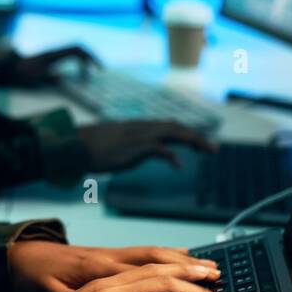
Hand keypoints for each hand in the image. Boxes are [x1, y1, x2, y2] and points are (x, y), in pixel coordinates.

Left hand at [0, 45, 99, 87]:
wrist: (3, 70)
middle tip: (98, 71)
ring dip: (82, 62)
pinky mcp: (46, 60)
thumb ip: (50, 78)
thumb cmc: (18, 76)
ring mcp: (49, 55)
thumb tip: (64, 77)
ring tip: (87, 77)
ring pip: (72, 53)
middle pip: (78, 49)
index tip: (98, 69)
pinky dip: (74, 65)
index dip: (90, 56)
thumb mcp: (35, 79)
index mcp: (52, 54)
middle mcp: (52, 52)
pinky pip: (66, 58)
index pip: (77, 49)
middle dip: (90, 58)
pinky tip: (74, 76)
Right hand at [77, 120, 216, 171]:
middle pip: (177, 128)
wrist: (77, 145)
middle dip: (197, 137)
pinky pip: (159, 149)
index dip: (187, 132)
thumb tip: (144, 152)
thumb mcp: (118, 142)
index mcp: (140, 126)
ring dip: (193, 141)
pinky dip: (171, 156)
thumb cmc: (94, 146)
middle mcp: (143, 128)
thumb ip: (134, 145)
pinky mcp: (135, 147)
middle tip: (213, 149)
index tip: (200, 142)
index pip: (170, 126)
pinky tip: (179, 166)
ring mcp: (140, 136)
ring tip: (207, 151)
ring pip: (174, 133)